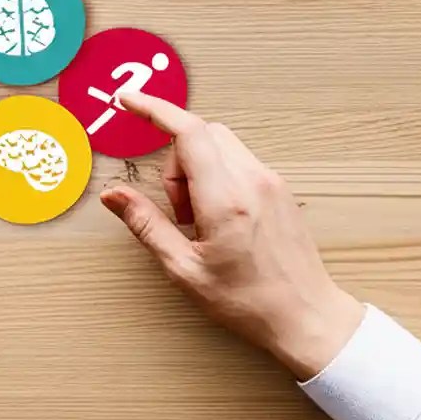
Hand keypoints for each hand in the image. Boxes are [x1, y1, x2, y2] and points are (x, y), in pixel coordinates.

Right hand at [100, 92, 363, 379]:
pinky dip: (216, 176)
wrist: (307, 318)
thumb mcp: (184, 269)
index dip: (153, 110)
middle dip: (175, 159)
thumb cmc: (249, 302)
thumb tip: (113, 195)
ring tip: (198, 219)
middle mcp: (252, 182)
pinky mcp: (279, 189)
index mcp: (225, 201)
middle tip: (177, 209)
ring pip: (220, 144)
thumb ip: (145, 224)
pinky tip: (217, 218)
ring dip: (196, 168)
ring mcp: (271, 182)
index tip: (128, 102)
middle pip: (202, 133)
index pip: (188, 132)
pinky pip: (237, 160)